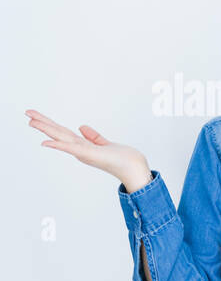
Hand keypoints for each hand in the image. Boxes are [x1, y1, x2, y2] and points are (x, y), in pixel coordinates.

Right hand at [27, 109, 152, 191]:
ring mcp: (83, 152)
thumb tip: (81, 127)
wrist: (134, 168)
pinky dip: (58, 146)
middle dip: (42, 123)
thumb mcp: (105, 143)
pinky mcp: (89, 155)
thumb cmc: (122, 158)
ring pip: (60, 138)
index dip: (49, 123)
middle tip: (27, 112)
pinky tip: (45, 143)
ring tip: (31, 121)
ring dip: (45, 129)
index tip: (35, 116)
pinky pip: (71, 149)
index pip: (63, 132)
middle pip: (58, 133)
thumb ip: (93, 136)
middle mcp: (80, 149)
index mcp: (83, 145)